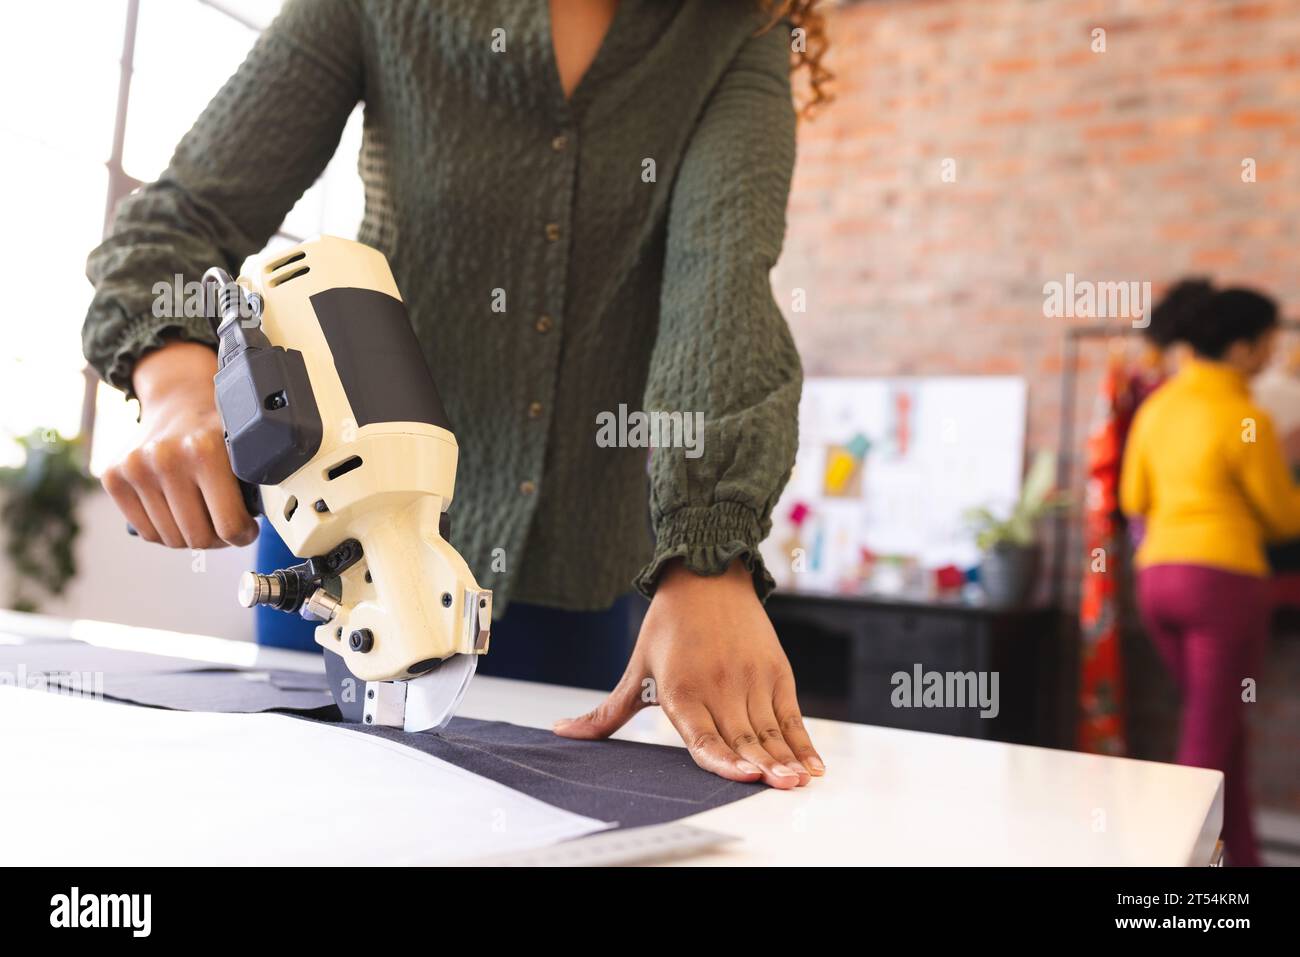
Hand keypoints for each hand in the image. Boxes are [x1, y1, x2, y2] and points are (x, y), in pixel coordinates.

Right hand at [101, 341, 257, 549]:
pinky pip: (146, 532)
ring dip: (190, 536)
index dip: (242, 534)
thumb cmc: (215, 428)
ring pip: (171, 539)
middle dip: (217, 538)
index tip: (244, 529)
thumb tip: (274, 517)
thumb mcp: (244, 446)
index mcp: (205, 449)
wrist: (177, 399)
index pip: (229, 524)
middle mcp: (166, 457)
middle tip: (224, 525)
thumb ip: (256, 479)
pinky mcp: (114, 476)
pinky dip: (165, 531)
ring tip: (202, 516)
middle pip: (199, 538)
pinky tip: (178, 513)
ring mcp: (136, 467)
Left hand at [553, 558, 824, 788]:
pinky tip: (811, 765)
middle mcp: (718, 686)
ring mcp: (750, 678)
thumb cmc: (668, 625)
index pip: (703, 736)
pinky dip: (802, 742)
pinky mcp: (774, 671)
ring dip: (785, 759)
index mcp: (682, 691)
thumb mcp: (636, 667)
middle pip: (742, 738)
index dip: (724, 760)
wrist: (707, 574)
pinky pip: (790, 715)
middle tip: (780, 789)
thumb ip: (607, 713)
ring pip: (769, 730)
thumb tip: (562, 733)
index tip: (743, 776)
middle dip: (763, 768)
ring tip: (796, 783)